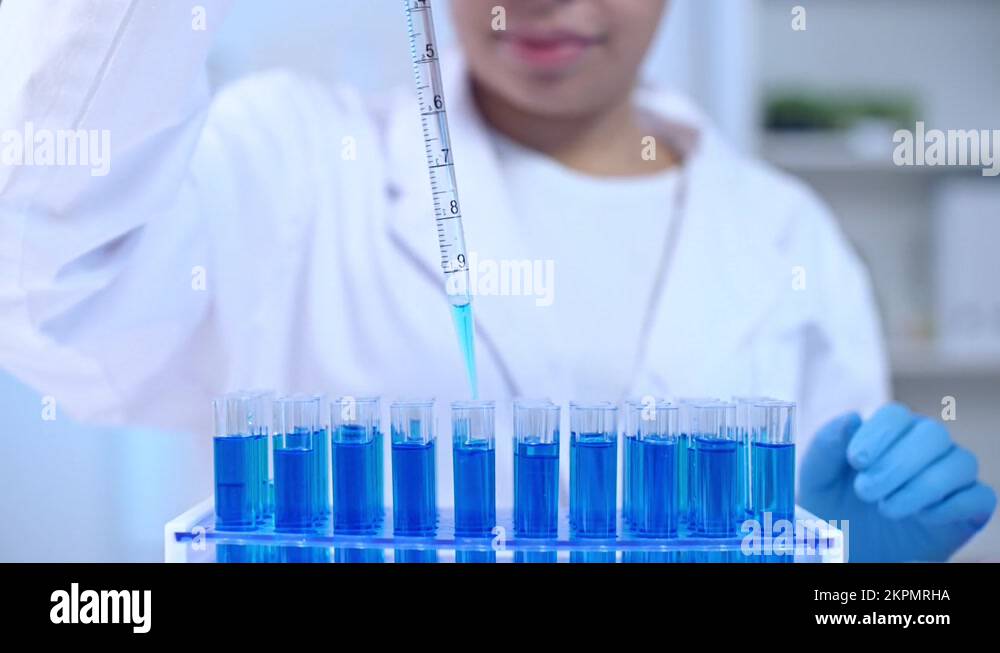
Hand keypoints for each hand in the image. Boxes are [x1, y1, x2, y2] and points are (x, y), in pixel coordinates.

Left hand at [799, 403, 995, 561]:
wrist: (852, 548)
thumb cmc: (834, 506)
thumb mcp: (818, 479)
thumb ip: (827, 446)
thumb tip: (851, 417)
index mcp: (888, 433)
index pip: (896, 415)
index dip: (879, 434)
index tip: (857, 460)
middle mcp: (924, 448)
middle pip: (932, 433)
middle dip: (898, 463)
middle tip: (866, 491)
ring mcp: (950, 476)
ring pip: (961, 462)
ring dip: (923, 486)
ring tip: (886, 509)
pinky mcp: (969, 508)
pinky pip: (979, 496)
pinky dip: (952, 506)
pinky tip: (921, 518)